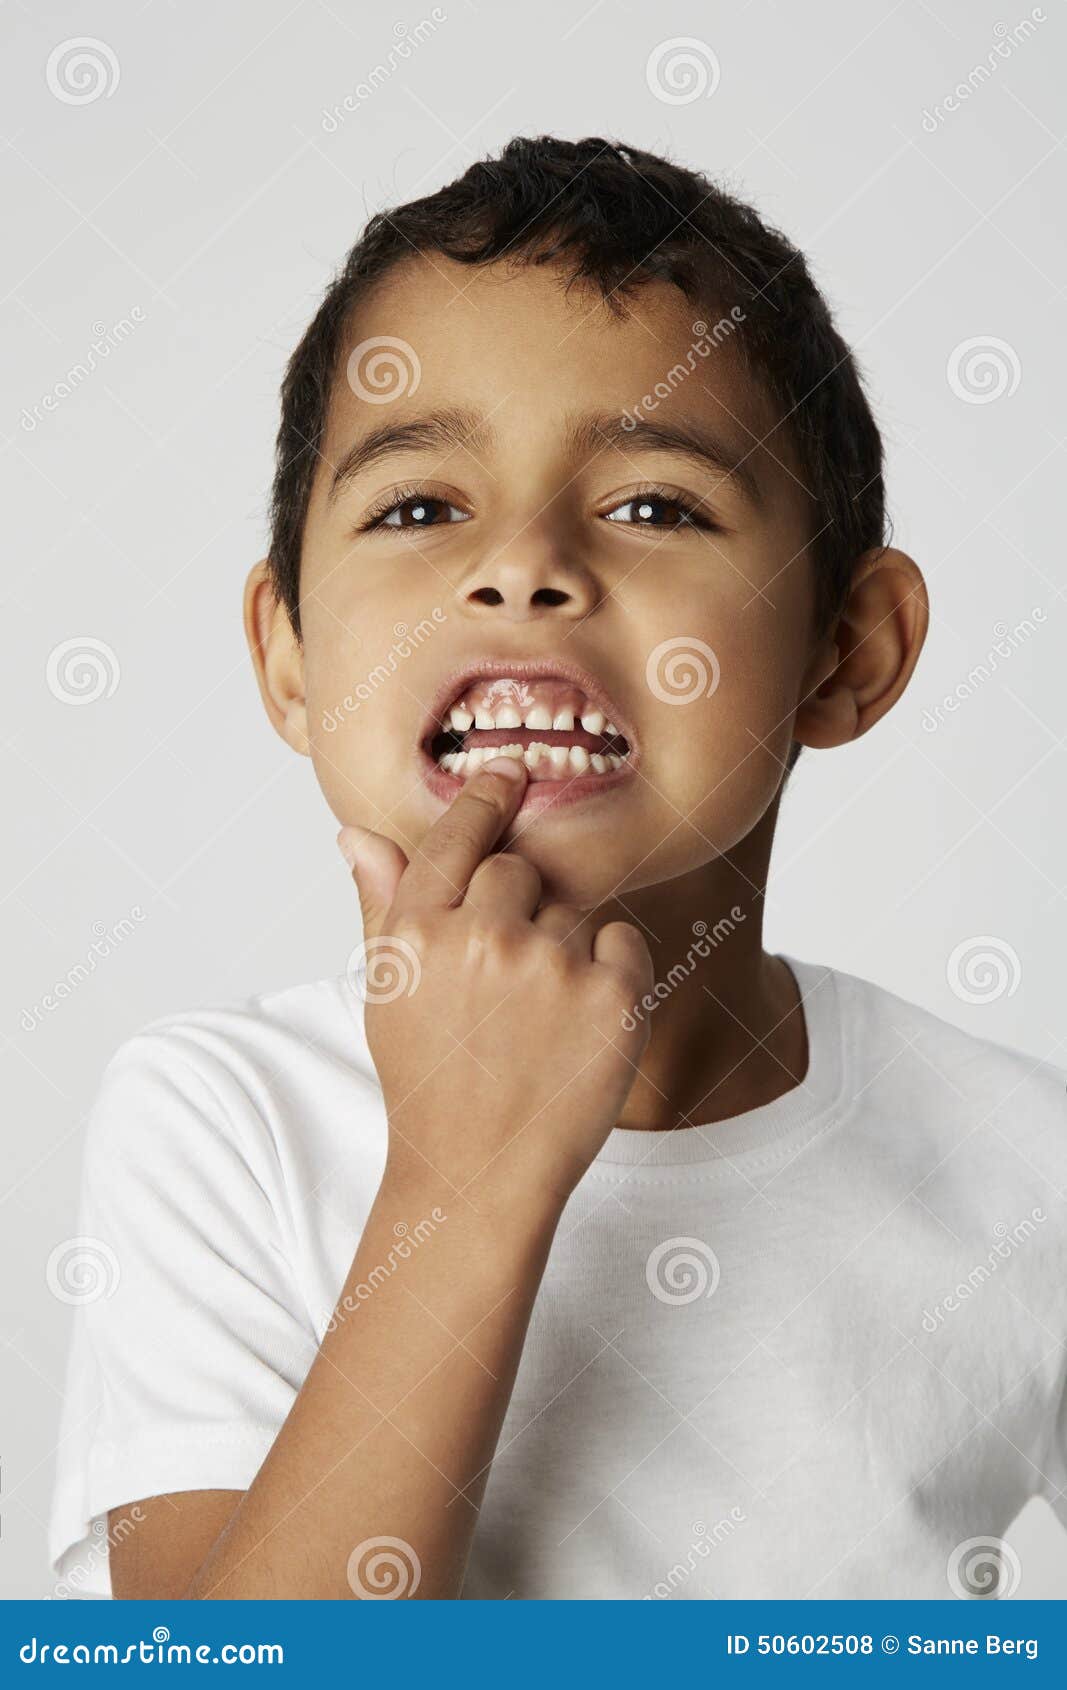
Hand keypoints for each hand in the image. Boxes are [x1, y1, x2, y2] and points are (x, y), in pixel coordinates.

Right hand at [338, 758, 653, 1216]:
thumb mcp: (389, 991)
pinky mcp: (615, 996)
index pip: (458, 833)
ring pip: (573, 910)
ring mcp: (553, 965)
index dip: (487, 797)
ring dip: (564, 948)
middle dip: (520, 908)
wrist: (479, 1174)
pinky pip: (626, 942)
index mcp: (418, 930)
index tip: (509, 772)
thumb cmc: (429, 1079)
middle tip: (504, 981)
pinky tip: (578, 1027)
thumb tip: (355, 833)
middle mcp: (483, 936)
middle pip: (521, 871)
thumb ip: (382, 903)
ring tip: (534, 1020)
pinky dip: (613, 975)